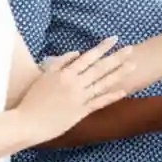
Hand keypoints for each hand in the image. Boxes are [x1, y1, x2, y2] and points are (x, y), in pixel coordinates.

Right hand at [18, 37, 134, 140]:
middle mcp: (75, 84)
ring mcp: (79, 98)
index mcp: (66, 73)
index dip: (102, 47)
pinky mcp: (81, 113)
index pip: (88, 56)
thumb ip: (60, 63)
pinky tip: (123, 91)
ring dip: (119, 74)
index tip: (114, 39)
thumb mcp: (44, 76)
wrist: (28, 122)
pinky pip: (99, 103)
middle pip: (100, 68)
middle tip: (131, 49)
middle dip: (117, 57)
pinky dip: (111, 97)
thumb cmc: (33, 98)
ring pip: (103, 84)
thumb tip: (76, 53)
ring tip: (132, 66)